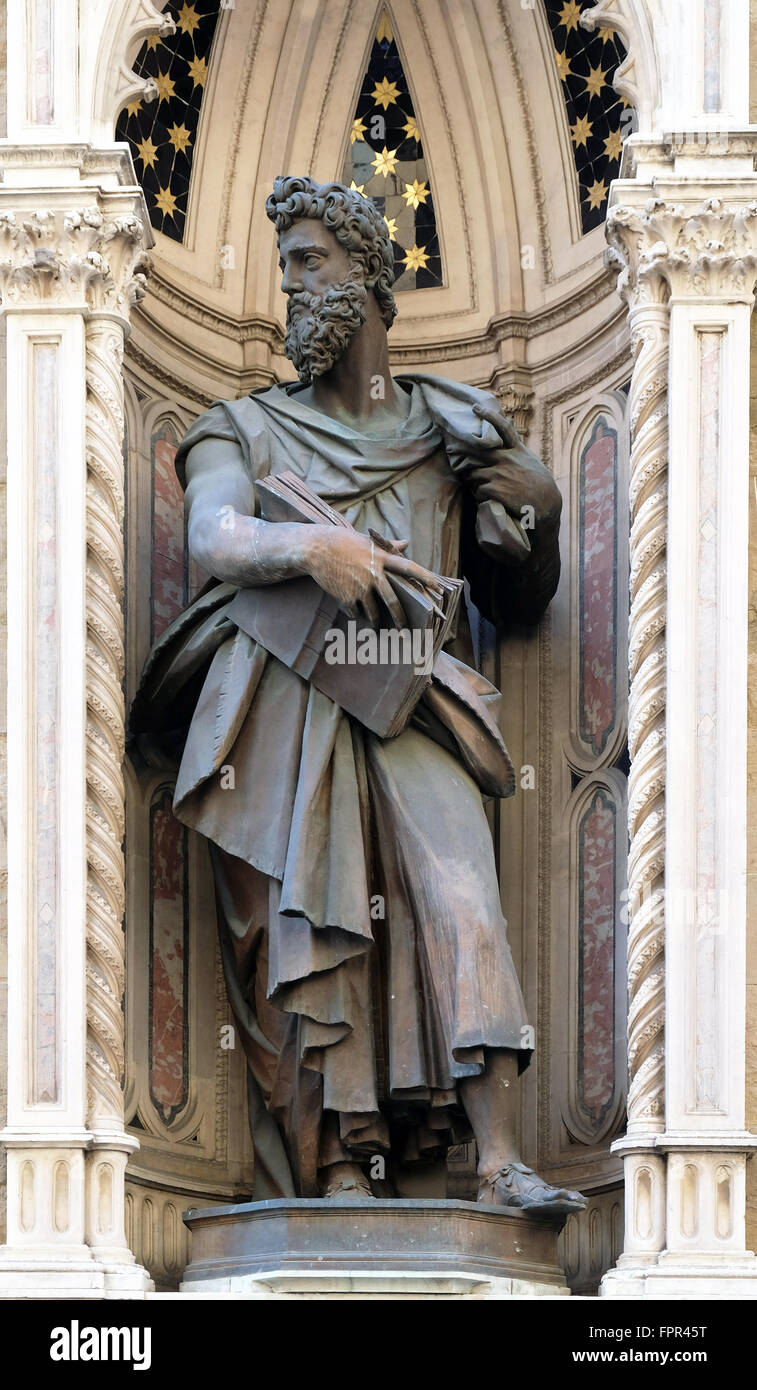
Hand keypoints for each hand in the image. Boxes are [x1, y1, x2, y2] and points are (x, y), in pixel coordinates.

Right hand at [301, 526, 443, 622]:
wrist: (316, 549)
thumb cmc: (343, 542)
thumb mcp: (367, 542)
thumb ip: (388, 545)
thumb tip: (406, 542)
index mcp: (381, 558)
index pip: (409, 568)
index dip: (426, 578)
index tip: (439, 589)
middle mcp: (374, 573)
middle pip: (393, 602)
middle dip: (400, 619)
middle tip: (405, 631)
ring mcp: (360, 587)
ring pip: (373, 612)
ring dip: (375, 622)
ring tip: (375, 626)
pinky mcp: (346, 597)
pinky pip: (355, 612)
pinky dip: (356, 615)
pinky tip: (353, 613)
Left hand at [471, 404, 560, 527]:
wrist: (546, 507)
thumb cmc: (539, 485)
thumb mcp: (531, 462)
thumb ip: (517, 447)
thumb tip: (510, 425)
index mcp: (517, 451)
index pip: (502, 428)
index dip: (488, 415)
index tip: (475, 407)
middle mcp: (508, 459)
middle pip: (477, 451)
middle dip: (464, 454)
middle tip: (454, 455)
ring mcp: (501, 474)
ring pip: (474, 473)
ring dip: (473, 480)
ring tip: (478, 485)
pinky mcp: (496, 489)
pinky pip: (478, 489)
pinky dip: (479, 494)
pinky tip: (486, 498)